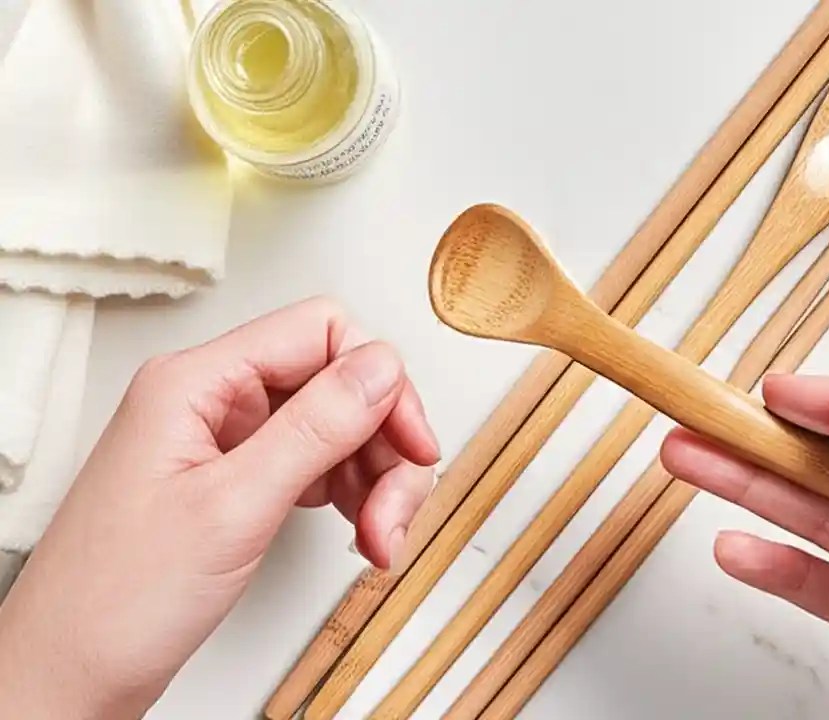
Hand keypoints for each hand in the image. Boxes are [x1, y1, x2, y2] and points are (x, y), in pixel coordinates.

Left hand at [0, 297, 438, 717]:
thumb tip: (381, 365)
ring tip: (380, 539)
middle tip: (396, 513)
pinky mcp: (237, 484)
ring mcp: (226, 444)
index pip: (319, 332)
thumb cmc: (116, 602)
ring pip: (337, 430)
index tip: (412, 443)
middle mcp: (212, 403)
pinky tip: (362, 534)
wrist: (69, 677)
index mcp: (196, 384)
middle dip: (383, 448)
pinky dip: (354, 500)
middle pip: (337, 385)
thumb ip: (315, 428)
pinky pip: (319, 467)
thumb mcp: (233, 507)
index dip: (380, 382)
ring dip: (376, 482)